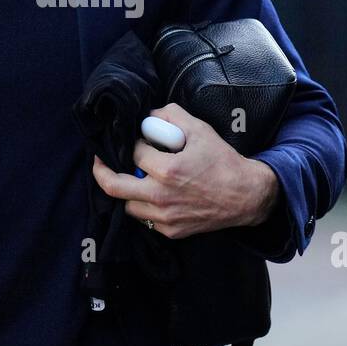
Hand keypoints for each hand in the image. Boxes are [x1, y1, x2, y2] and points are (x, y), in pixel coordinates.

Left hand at [90, 102, 280, 239]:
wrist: (246, 197)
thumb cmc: (223, 162)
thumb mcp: (200, 130)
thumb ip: (171, 117)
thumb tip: (149, 115)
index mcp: (167, 170)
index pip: (134, 153)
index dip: (135, 143)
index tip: (140, 140)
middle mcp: (161, 197)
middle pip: (113, 186)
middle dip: (101, 171)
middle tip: (100, 161)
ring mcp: (165, 217)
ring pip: (127, 205)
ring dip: (128, 191)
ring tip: (135, 179)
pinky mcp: (171, 231)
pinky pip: (145, 219)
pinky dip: (144, 206)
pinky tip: (154, 194)